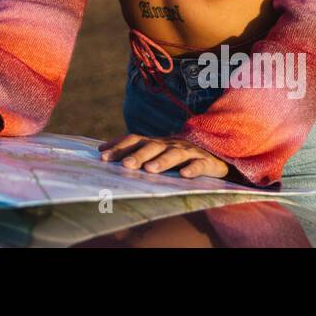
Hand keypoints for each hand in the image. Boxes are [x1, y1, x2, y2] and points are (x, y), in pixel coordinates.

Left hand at [98, 133, 229, 178]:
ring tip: (150, 170)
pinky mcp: (206, 162)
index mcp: (157, 142)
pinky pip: (200, 165)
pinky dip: (192, 169)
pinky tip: (184, 175)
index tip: (102, 157)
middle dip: (138, 155)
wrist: (215, 156)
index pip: (135, 139)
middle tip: (125, 165)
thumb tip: (100, 148)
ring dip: (162, 161)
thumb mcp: (156, 152)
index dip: (119, 146)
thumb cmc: (178, 157)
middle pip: (153, 147)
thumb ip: (131, 150)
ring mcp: (189, 151)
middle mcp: (171, 144)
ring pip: (174, 154)